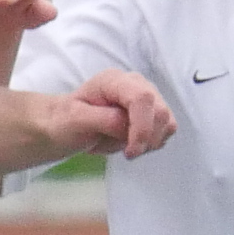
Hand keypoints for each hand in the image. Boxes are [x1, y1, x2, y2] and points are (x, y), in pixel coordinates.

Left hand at [43, 66, 176, 160]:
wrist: (68, 125)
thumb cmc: (66, 121)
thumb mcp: (75, 120)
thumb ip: (102, 119)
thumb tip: (126, 124)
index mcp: (114, 81)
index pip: (142, 98)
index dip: (143, 127)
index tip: (131, 151)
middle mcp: (135, 84)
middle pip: (160, 111)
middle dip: (147, 139)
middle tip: (127, 153)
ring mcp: (147, 97)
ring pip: (167, 121)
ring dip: (151, 142)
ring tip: (127, 147)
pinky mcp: (153, 112)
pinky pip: (166, 130)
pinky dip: (154, 142)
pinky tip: (134, 144)